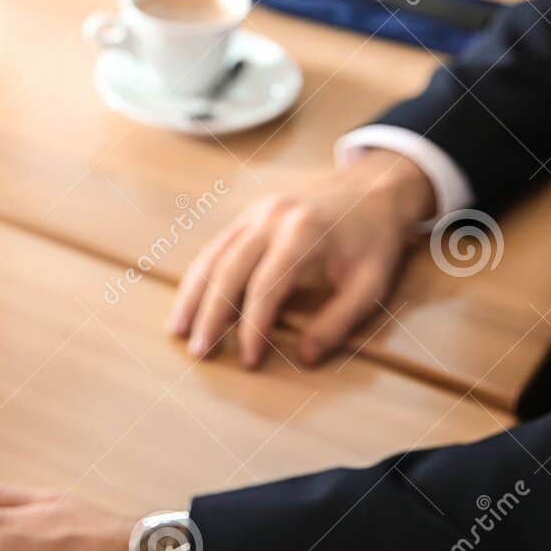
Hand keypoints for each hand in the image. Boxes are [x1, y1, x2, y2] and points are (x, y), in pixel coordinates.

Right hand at [168, 149, 435, 367]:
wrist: (373, 190)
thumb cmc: (374, 243)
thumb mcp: (371, 286)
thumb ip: (338, 322)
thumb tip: (304, 356)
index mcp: (303, 235)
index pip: (266, 288)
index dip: (253, 327)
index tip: (248, 360)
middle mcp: (271, 219)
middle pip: (229, 271)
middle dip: (210, 315)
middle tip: (198, 352)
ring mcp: (256, 212)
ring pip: (213, 256)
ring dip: (192, 295)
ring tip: (176, 330)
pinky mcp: (249, 214)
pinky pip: (217, 246)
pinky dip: (199, 276)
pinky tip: (189, 301)